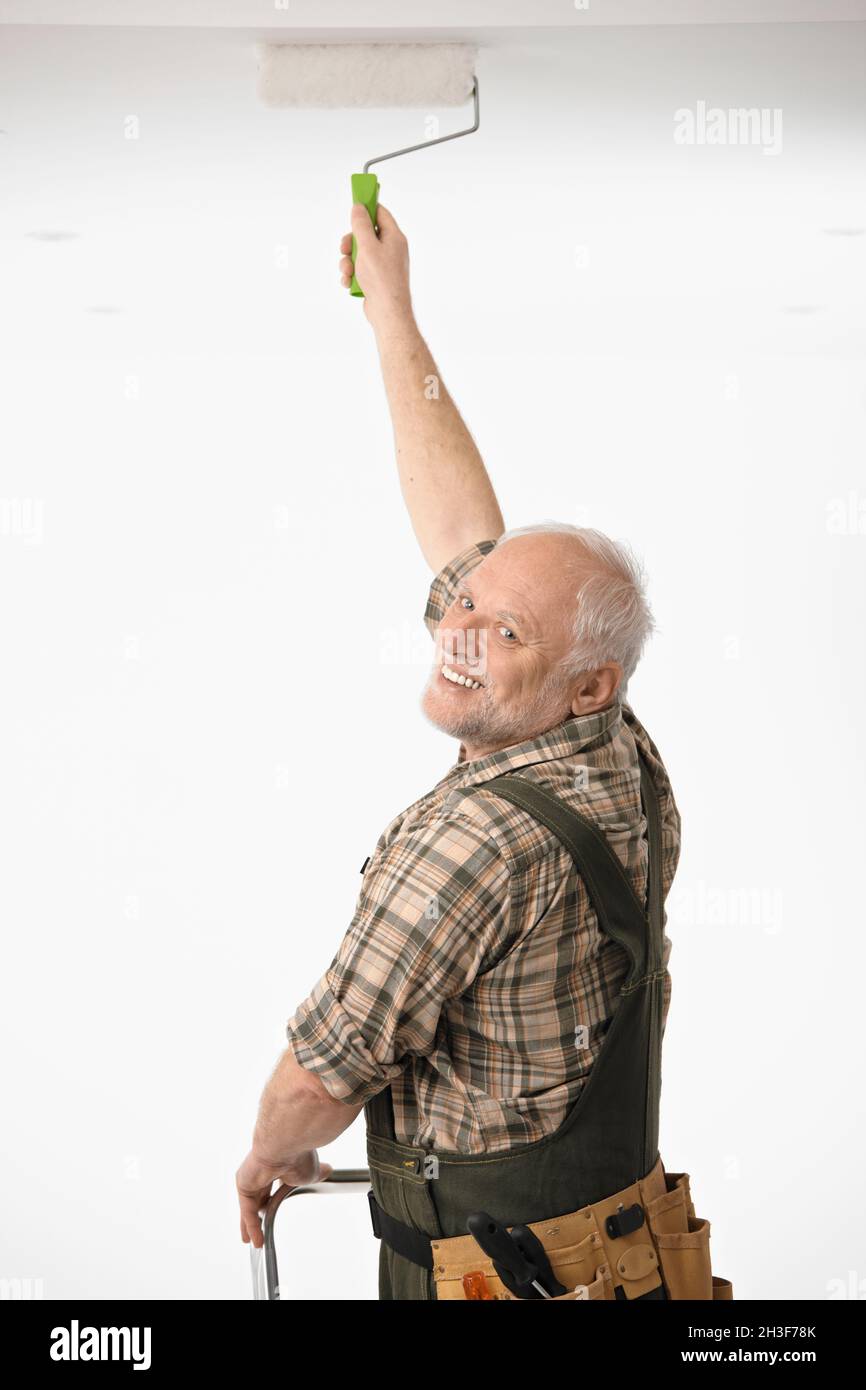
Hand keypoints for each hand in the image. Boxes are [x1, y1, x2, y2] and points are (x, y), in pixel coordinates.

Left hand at [236, 1147, 332, 1248]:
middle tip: (259, 1227)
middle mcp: (262, 1170)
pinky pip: (248, 1211)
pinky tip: (256, 1242)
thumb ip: (316, 1174)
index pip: (274, 1185)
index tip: (277, 1204)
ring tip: (254, 1243)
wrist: (286, 1144)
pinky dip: (252, 1227)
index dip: (275, 1197)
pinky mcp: (244, 1185)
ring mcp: (251, 1177)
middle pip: (259, 1197)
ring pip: (250, 1207)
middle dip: (259, 1212)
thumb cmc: (299, 1153)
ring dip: (253, 1225)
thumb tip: (328, 1170)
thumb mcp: (311, 1171)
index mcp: (279, 1165)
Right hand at [339, 203, 413, 332]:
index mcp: (394, 237)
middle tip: (343, 248)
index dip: (366, 209)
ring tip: (347, 271)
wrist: (387, 312)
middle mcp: (391, 249)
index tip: (353, 207)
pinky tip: (349, 282)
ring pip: (359, 253)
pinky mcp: (376, 278)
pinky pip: (360, 269)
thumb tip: (358, 207)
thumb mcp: (367, 246)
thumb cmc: (381, 279)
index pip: (380, 213)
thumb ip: (361, 225)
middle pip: (366, 234)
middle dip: (350, 242)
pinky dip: (352, 274)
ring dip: (348, 261)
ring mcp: (384, 265)